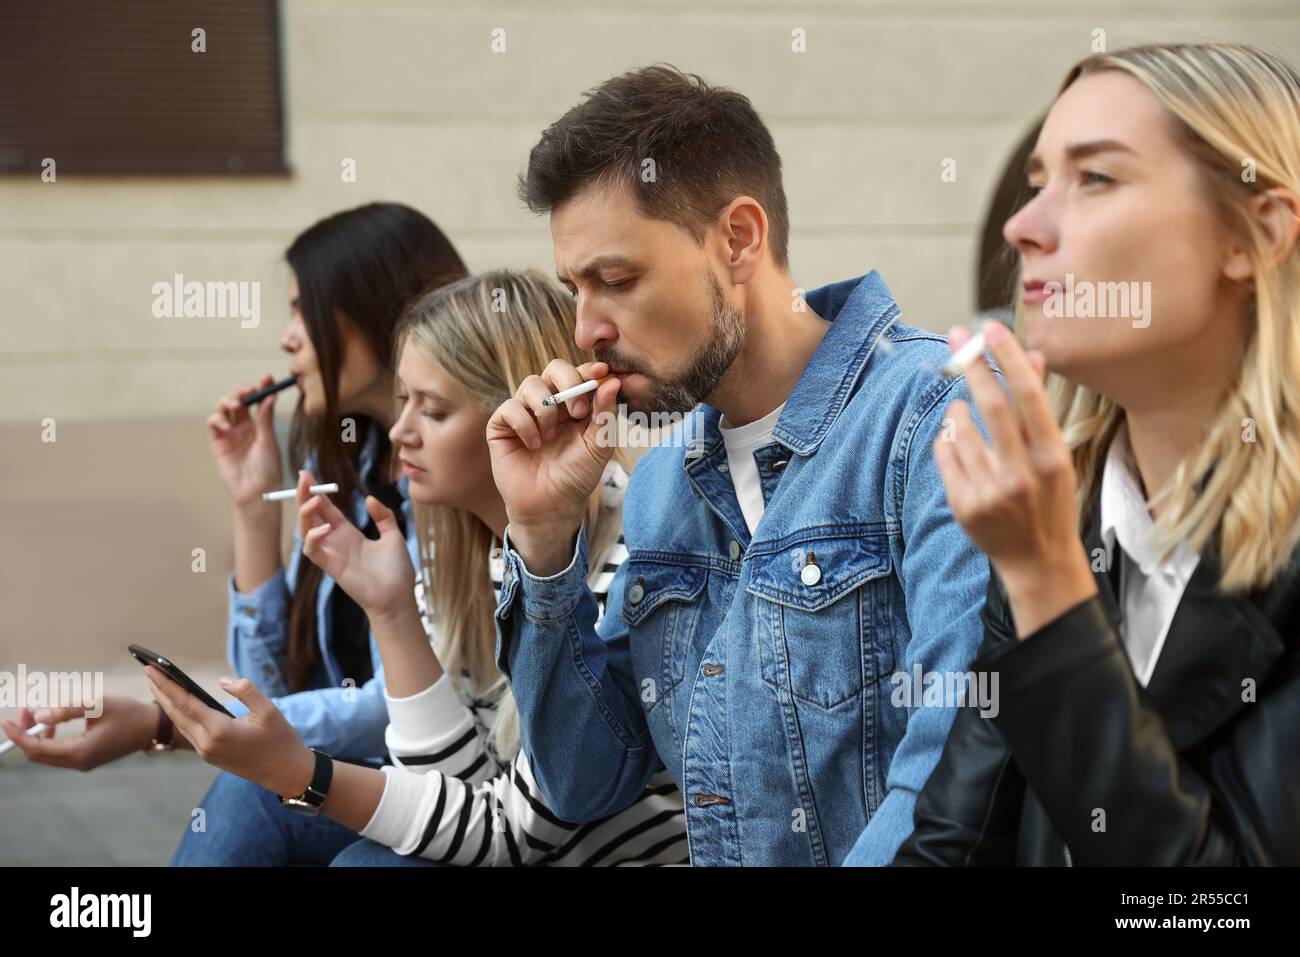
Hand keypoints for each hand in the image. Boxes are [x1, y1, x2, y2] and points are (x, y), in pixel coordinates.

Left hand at [1, 697, 161, 769]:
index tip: (6, 721)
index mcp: (79, 752)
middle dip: (25, 733)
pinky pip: (57, 752)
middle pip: (38, 754)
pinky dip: (48, 738)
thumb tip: (39, 715)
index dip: (19, 735)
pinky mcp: (86, 758)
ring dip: (36, 735)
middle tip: (23, 711)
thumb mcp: (98, 706)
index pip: (37, 748)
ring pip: (46, 754)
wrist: (152, 727)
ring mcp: (82, 763)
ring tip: (34, 713)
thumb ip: (67, 710)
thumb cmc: (129, 714)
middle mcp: (78, 762)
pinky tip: (52, 723)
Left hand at [145, 666, 314, 799]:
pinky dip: (178, 714)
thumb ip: (245, 690)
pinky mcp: (209, 755)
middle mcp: (206, 743)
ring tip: (158, 683)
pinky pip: (188, 730)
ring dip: (166, 702)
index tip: (152, 667)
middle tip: (147, 669)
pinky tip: (177, 703)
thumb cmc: (279, 739)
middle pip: (175, 713)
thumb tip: (223, 681)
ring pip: (179, 723)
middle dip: (159, 690)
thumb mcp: (268, 710)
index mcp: (219, 731)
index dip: (166, 684)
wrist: (284, 772)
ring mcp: (206, 752)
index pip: (184, 703)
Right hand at [207, 374, 284, 507]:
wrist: (255, 492)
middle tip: (248, 389)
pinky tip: (226, 425)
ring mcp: (231, 433)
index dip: (262, 388)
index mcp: (261, 425)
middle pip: (240, 401)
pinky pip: (213, 423)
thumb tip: (270, 396)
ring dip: (228, 402)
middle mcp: (245, 426)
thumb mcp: (269, 441)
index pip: (259, 401)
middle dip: (242, 391)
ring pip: (224, 408)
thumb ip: (265, 419)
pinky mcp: (218, 442)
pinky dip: (218, 419)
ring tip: (236, 405)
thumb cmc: (268, 469)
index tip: (267, 378)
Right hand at [297, 468, 413, 619]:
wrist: (398, 596)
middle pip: (311, 515)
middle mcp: (336, 542)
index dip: (316, 492)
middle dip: (304, 496)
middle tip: (303, 477)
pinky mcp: (331, 567)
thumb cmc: (397, 570)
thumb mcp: (393, 536)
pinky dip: (313, 538)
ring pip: (306, 531)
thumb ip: (383, 517)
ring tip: (315, 501)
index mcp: (348, 533)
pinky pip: (313, 551)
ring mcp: (332, 554)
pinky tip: (324, 528)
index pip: (326, 509)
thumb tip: (369, 499)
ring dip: (306, 514)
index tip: (307, 474)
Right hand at [486, 359, 620, 573]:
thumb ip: (605, 414)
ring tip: (550, 437)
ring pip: (531, 384)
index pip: (578, 374)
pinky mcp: (501, 426)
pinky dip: (524, 424)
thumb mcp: (598, 446)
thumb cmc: (576, 477)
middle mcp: (548, 404)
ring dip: (546, 409)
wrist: (551, 507)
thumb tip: (613, 382)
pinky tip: (533, 445)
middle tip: (578, 411)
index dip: (588, 369)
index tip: (602, 372)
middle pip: (553, 368)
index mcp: (573, 404)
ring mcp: (524, 413)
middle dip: (568, 382)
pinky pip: (510, 407)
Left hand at [932, 321, 1096, 636]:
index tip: (990, 329)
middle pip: (991, 407)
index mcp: (1053, 458)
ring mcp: (991, 492)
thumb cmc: (1049, 499)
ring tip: (963, 409)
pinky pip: (944, 454)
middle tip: (955, 337)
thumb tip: (1034, 355)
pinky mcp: (964, 506)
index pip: (1030, 397)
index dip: (1009, 359)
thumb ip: (1040, 408)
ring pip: (960, 429)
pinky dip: (947, 439)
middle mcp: (1023, 474)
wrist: (1038, 560)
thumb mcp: (1056, 454)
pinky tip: (957, 441)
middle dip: (971, 366)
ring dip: (957, 410)